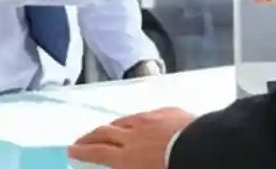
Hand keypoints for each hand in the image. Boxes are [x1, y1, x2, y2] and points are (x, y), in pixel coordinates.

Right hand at [69, 108, 194, 168]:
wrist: (203, 151)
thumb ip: (128, 166)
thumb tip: (120, 162)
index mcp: (126, 158)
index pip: (97, 152)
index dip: (82, 151)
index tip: (71, 149)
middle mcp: (133, 136)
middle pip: (104, 133)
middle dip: (89, 136)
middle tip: (80, 139)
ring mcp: (149, 120)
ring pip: (123, 121)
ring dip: (111, 126)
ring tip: (106, 130)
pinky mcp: (166, 112)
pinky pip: (145, 115)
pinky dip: (136, 120)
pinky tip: (137, 121)